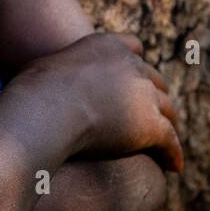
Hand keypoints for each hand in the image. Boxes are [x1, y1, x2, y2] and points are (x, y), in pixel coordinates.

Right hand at [23, 32, 182, 172]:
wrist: (47, 109)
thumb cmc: (36, 90)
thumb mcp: (49, 65)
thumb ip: (63, 69)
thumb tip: (47, 81)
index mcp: (107, 44)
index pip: (134, 46)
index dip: (135, 63)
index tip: (134, 77)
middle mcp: (131, 64)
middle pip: (154, 80)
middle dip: (155, 96)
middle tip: (152, 114)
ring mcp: (144, 94)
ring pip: (167, 110)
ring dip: (167, 124)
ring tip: (166, 141)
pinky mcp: (151, 125)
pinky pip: (170, 141)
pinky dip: (172, 153)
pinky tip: (173, 165)